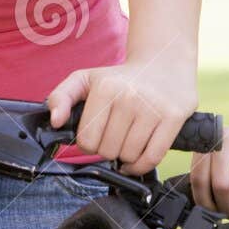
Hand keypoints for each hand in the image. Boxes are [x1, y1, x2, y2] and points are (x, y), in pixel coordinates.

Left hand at [47, 55, 196, 174]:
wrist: (164, 63)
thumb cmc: (121, 78)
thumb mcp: (86, 79)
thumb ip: (61, 97)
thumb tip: (55, 121)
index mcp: (105, 87)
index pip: (87, 140)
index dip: (88, 143)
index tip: (97, 134)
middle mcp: (129, 96)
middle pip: (108, 151)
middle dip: (108, 149)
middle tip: (115, 135)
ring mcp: (153, 107)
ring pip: (129, 156)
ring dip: (126, 156)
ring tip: (128, 139)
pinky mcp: (173, 117)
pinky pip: (153, 158)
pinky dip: (142, 165)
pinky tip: (138, 157)